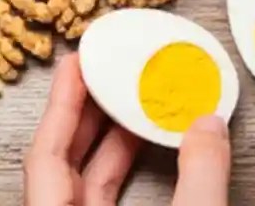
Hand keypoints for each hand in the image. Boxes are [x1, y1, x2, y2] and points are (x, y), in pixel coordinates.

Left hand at [23, 54, 232, 205]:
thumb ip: (200, 178)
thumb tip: (209, 126)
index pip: (45, 154)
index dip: (60, 104)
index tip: (75, 63)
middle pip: (61, 161)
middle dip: (85, 111)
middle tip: (104, 69)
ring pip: (82, 182)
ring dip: (107, 139)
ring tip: (129, 99)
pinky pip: (102, 199)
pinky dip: (120, 168)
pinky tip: (142, 146)